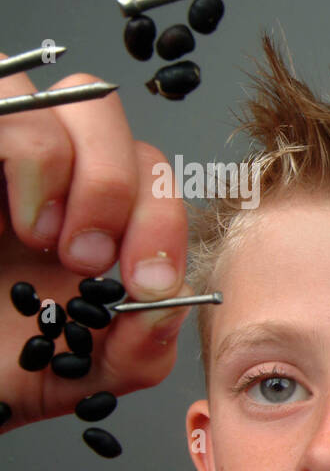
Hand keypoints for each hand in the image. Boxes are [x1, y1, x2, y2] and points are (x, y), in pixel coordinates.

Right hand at [1, 55, 189, 431]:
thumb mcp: (81, 369)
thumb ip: (143, 347)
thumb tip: (172, 304)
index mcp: (89, 213)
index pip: (151, 172)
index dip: (164, 222)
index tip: (148, 282)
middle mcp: (46, 171)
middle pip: (108, 114)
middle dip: (115, 189)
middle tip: (85, 259)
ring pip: (60, 101)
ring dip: (62, 167)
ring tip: (36, 236)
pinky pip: (3, 103)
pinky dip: (20, 153)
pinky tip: (4, 218)